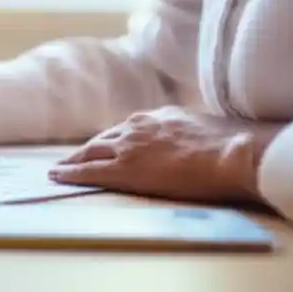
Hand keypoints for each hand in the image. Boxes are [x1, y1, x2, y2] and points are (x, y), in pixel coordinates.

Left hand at [50, 107, 279, 202]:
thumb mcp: (208, 129)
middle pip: (104, 138)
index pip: (128, 129)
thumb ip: (192, 133)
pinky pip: (90, 171)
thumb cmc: (235, 145)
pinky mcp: (126, 169)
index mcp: (159, 117)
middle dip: (87, 148)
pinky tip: (57, 176)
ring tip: (59, 168)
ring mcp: (130, 146)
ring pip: (91, 152)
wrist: (235, 152)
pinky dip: (71, 173)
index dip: (114, 139)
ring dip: (73, 160)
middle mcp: (138, 127)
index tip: (106, 145)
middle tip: (71, 158)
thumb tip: (201, 142)